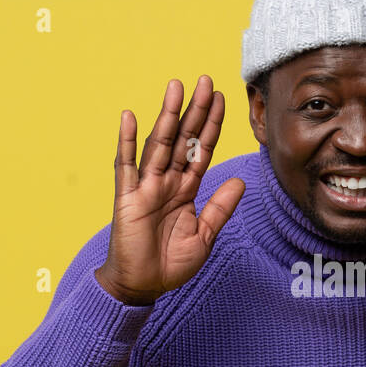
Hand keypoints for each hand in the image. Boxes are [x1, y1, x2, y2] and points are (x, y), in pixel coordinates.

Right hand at [95, 75, 244, 305]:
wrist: (142, 286)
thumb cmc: (170, 264)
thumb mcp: (205, 236)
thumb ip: (220, 208)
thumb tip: (239, 181)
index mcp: (186, 190)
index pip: (202, 150)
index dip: (212, 125)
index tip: (222, 98)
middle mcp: (166, 182)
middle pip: (184, 139)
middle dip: (195, 110)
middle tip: (205, 80)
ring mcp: (146, 187)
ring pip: (159, 144)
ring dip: (168, 116)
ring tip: (176, 87)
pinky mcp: (128, 198)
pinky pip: (126, 165)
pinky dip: (127, 141)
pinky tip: (131, 117)